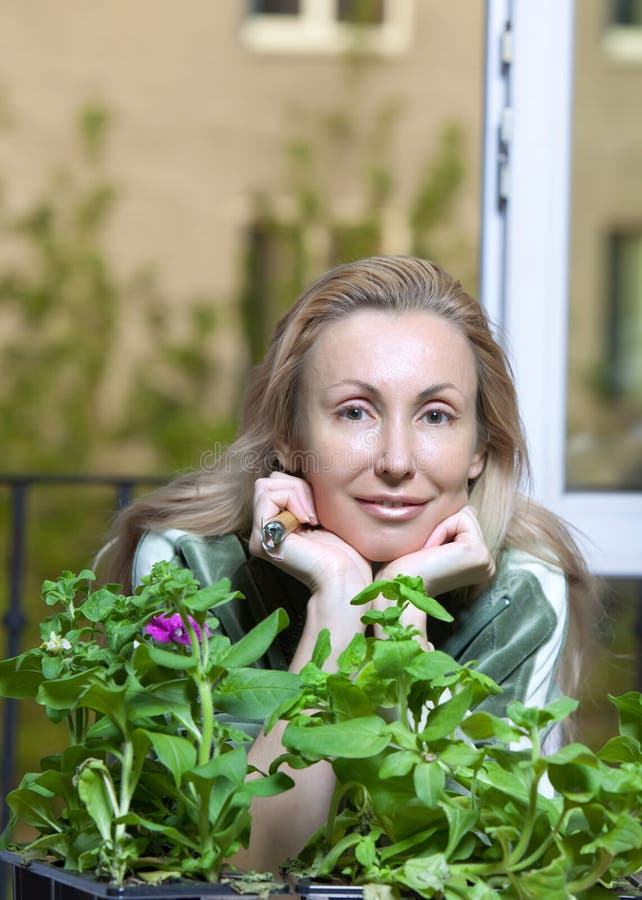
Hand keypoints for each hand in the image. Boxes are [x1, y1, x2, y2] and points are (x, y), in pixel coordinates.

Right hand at [249, 473, 371, 628]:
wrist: (345, 578)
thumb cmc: (345, 551)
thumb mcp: (323, 513)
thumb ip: (306, 495)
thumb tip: (301, 471)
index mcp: (277, 525)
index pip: (276, 483)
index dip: (301, 486)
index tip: (321, 509)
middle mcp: (264, 530)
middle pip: (268, 481)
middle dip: (297, 487)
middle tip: (316, 513)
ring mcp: (260, 535)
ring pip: (266, 485)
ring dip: (295, 492)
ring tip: (312, 517)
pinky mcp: (261, 537)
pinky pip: (268, 495)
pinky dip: (291, 499)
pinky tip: (307, 520)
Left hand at [375, 505, 495, 646]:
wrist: (400, 586)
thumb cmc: (407, 567)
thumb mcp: (434, 543)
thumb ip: (452, 528)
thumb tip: (469, 509)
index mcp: (478, 564)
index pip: (465, 522)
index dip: (441, 528)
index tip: (427, 553)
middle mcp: (487, 564)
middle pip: (468, 517)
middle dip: (443, 527)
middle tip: (427, 553)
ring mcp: (486, 561)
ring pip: (466, 515)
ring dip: (441, 529)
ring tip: (429, 553)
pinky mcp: (480, 554)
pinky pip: (462, 518)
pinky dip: (442, 529)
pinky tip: (432, 551)